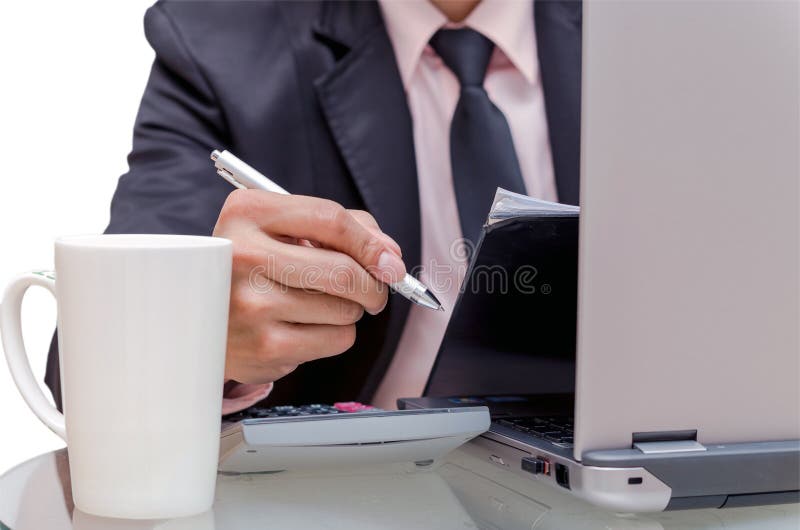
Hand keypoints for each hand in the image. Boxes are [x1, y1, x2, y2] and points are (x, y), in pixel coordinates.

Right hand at [213, 189, 405, 383]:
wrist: (195, 318)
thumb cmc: (253, 268)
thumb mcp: (282, 230)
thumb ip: (342, 229)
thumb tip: (391, 257)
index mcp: (249, 213)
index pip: (331, 220)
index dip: (372, 244)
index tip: (391, 262)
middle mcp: (244, 255)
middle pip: (344, 271)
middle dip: (374, 285)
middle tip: (374, 291)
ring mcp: (251, 305)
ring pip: (346, 310)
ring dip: (349, 310)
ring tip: (318, 305)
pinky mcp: (263, 348)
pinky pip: (335, 340)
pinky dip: (333, 335)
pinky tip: (303, 327)